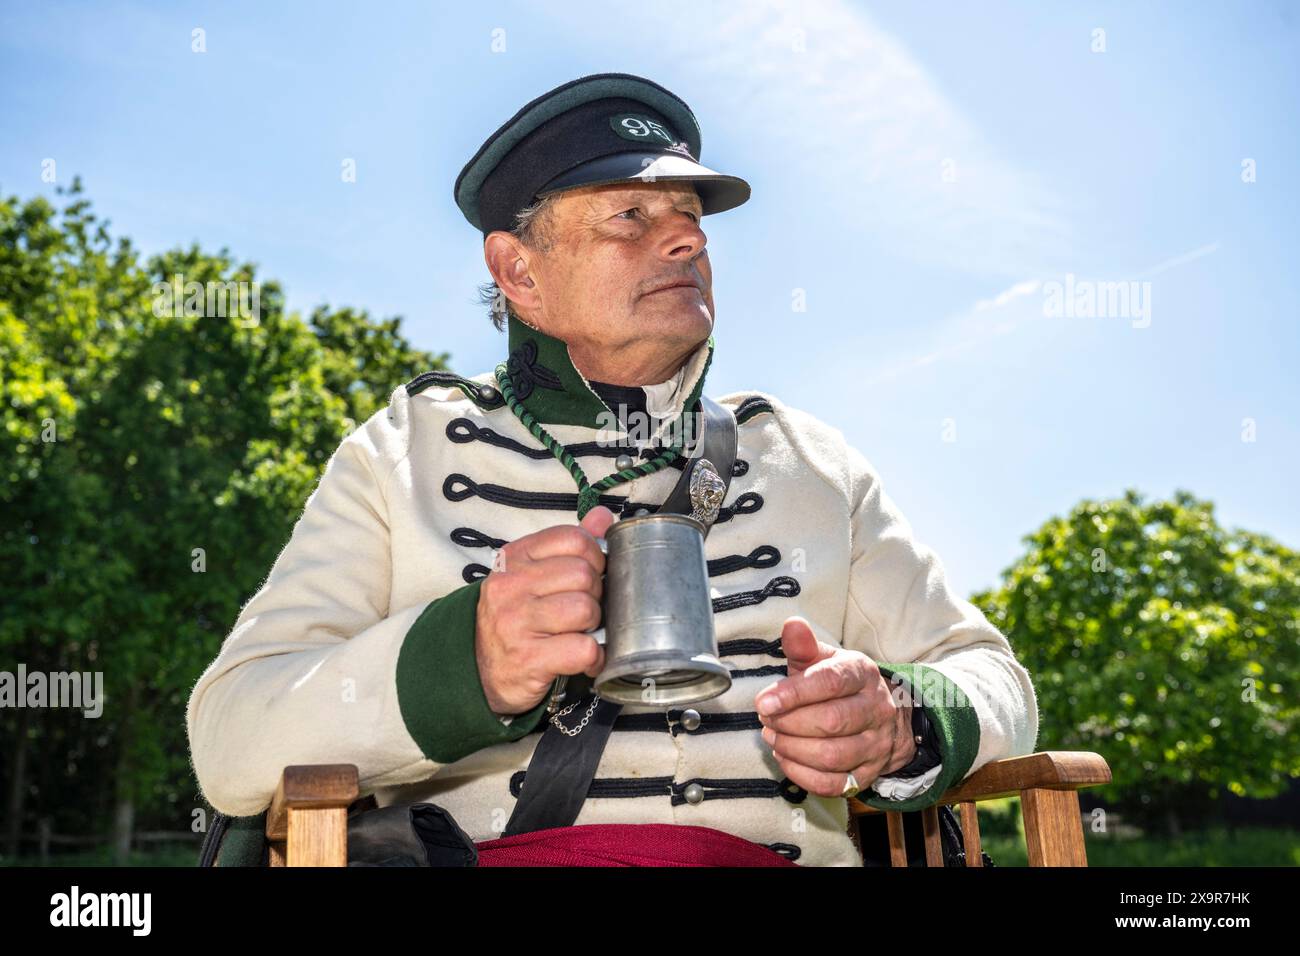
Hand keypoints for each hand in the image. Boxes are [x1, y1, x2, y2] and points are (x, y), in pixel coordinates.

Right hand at [474, 505, 616, 714]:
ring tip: (581, 633)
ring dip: (594, 626)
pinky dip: (595, 657)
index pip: (573, 539)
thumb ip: (569, 545)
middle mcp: (511, 586)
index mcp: (515, 558)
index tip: (590, 576)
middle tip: (584, 612)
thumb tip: (603, 517)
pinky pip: (584, 649)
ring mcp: (517, 622)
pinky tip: (586, 659)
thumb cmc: (513, 619)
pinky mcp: (529, 658)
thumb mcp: (531, 575)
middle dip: (595, 595)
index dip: (595, 558)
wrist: (476, 670)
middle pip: (584, 574)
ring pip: (586, 609)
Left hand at [754, 616, 916, 796]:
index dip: (793, 694)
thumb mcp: (825, 659)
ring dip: (792, 749)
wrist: (885, 716)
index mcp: (862, 674)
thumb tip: (791, 624)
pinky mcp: (869, 774)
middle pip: (831, 722)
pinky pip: (834, 784)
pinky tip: (786, 758)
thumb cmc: (842, 684)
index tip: (762, 702)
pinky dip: (802, 775)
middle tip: (766, 719)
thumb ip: (804, 646)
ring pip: (832, 756)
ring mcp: (876, 744)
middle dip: (789, 723)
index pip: (829, 683)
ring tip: (773, 737)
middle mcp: (875, 709)